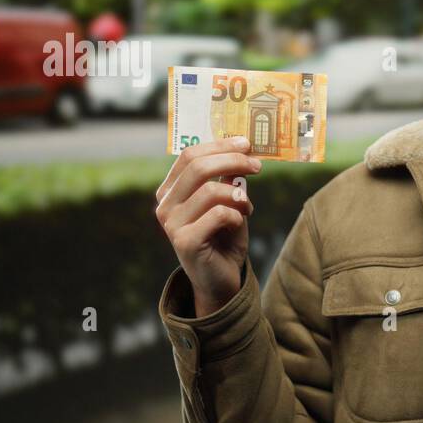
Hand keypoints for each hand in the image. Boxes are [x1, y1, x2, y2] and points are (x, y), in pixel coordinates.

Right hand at [155, 136, 261, 316]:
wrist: (221, 279)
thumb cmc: (224, 237)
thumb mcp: (228, 202)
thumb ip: (229, 179)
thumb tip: (241, 149)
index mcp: (171, 190)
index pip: (189, 155)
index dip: (219, 145)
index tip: (246, 143)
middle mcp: (165, 205)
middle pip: (197, 167)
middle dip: (232, 160)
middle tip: (257, 165)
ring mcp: (171, 224)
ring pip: (209, 190)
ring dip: (238, 194)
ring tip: (247, 205)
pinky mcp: (185, 242)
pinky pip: (218, 214)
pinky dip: (237, 214)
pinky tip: (240, 221)